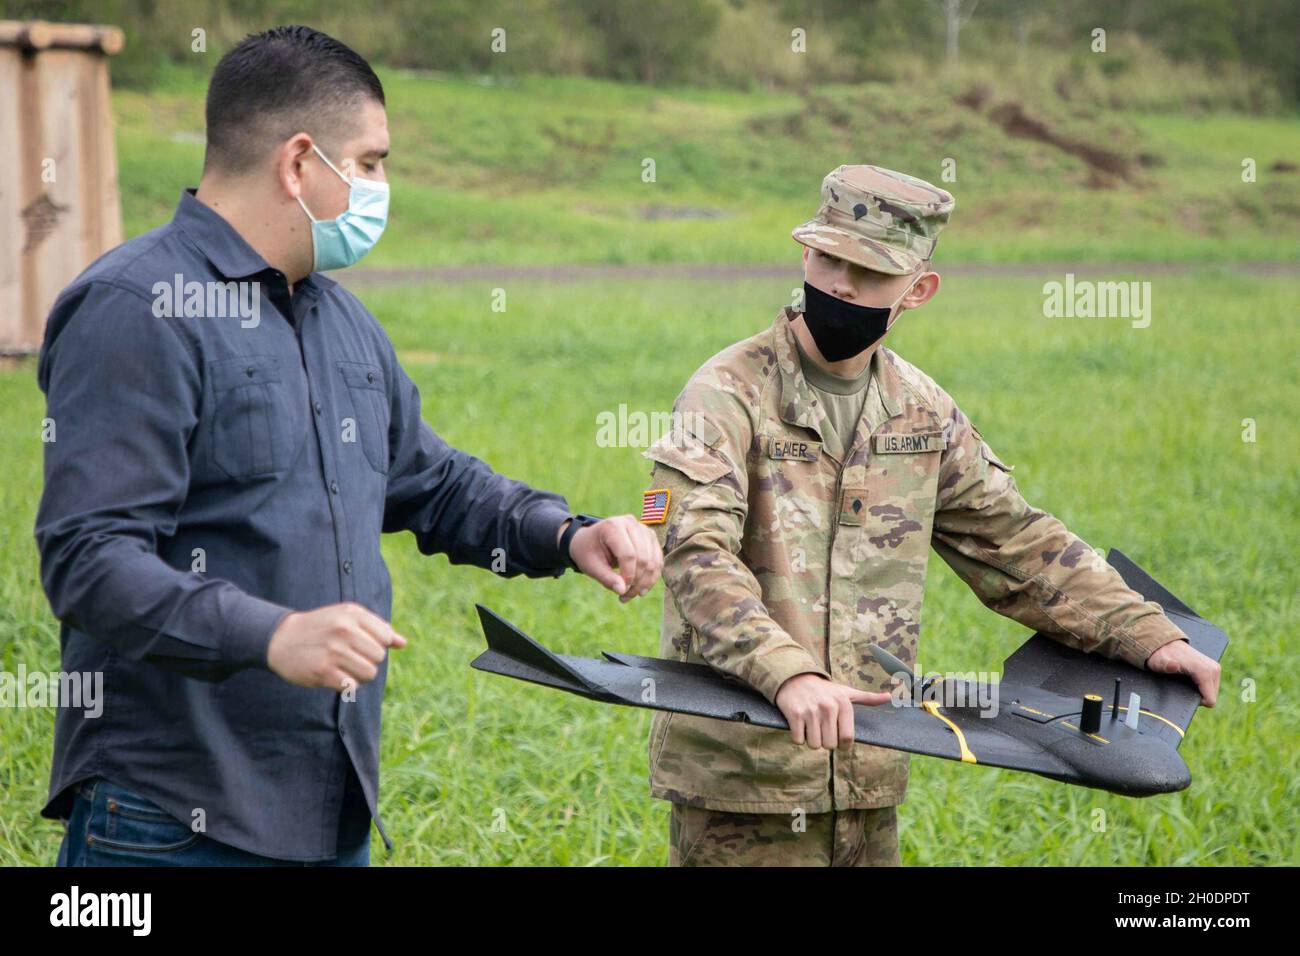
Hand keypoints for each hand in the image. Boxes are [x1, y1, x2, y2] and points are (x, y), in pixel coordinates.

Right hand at [267, 602, 406, 689]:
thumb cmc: (321, 628)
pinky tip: (334, 676)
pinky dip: (346, 685)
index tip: (360, 644)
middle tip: (349, 657)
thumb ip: (377, 628)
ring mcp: (334, 651)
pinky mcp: (323, 671)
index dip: (377, 645)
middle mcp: (344, 630)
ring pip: (369, 673)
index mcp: (353, 614)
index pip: (386, 637)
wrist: (280, 638)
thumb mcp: (347, 618)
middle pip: (379, 657)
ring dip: (359, 675)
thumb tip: (403, 643)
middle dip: (368, 660)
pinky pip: (352, 686)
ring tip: (344, 668)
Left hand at [564, 515, 663, 602]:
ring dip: (645, 582)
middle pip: (643, 558)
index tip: (621, 592)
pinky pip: (658, 560)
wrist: (592, 540)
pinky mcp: (650, 537)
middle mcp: (631, 523)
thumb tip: (623, 591)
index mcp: (613, 526)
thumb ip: (606, 578)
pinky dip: (652, 577)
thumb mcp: (590, 566)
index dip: (628, 575)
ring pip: (653, 561)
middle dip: (636, 581)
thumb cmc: (589, 552)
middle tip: (624, 596)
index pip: (628, 554)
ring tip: (631, 595)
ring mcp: (643, 529)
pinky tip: (641, 589)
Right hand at [774, 673, 891, 748]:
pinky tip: (800, 725)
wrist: (795, 678)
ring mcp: (810, 711)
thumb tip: (889, 697)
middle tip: (822, 730)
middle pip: (830, 745)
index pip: (847, 738)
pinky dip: (798, 737)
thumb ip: (868, 698)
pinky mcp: (794, 715)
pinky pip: (798, 740)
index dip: (842, 744)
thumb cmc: (824, 689)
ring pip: (814, 744)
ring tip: (811, 728)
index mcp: (843, 704)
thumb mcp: (846, 692)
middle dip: (825, 742)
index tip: (838, 739)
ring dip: (811, 740)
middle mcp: (828, 707)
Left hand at [1145, 638, 1219, 705]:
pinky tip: (1189, 681)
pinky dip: (1201, 686)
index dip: (1196, 702)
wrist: (1164, 644)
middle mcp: (1214, 669)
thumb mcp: (1159, 662)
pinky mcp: (1213, 668)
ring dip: (1199, 691)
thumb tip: (1174, 665)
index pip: (1210, 700)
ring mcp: (1214, 668)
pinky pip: (1210, 686)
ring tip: (1185, 683)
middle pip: (1211, 696)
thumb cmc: (1161, 656)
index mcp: (1205, 670)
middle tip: (1183, 687)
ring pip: (1211, 692)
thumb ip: (1166, 665)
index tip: (1184, 695)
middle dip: (1198, 696)